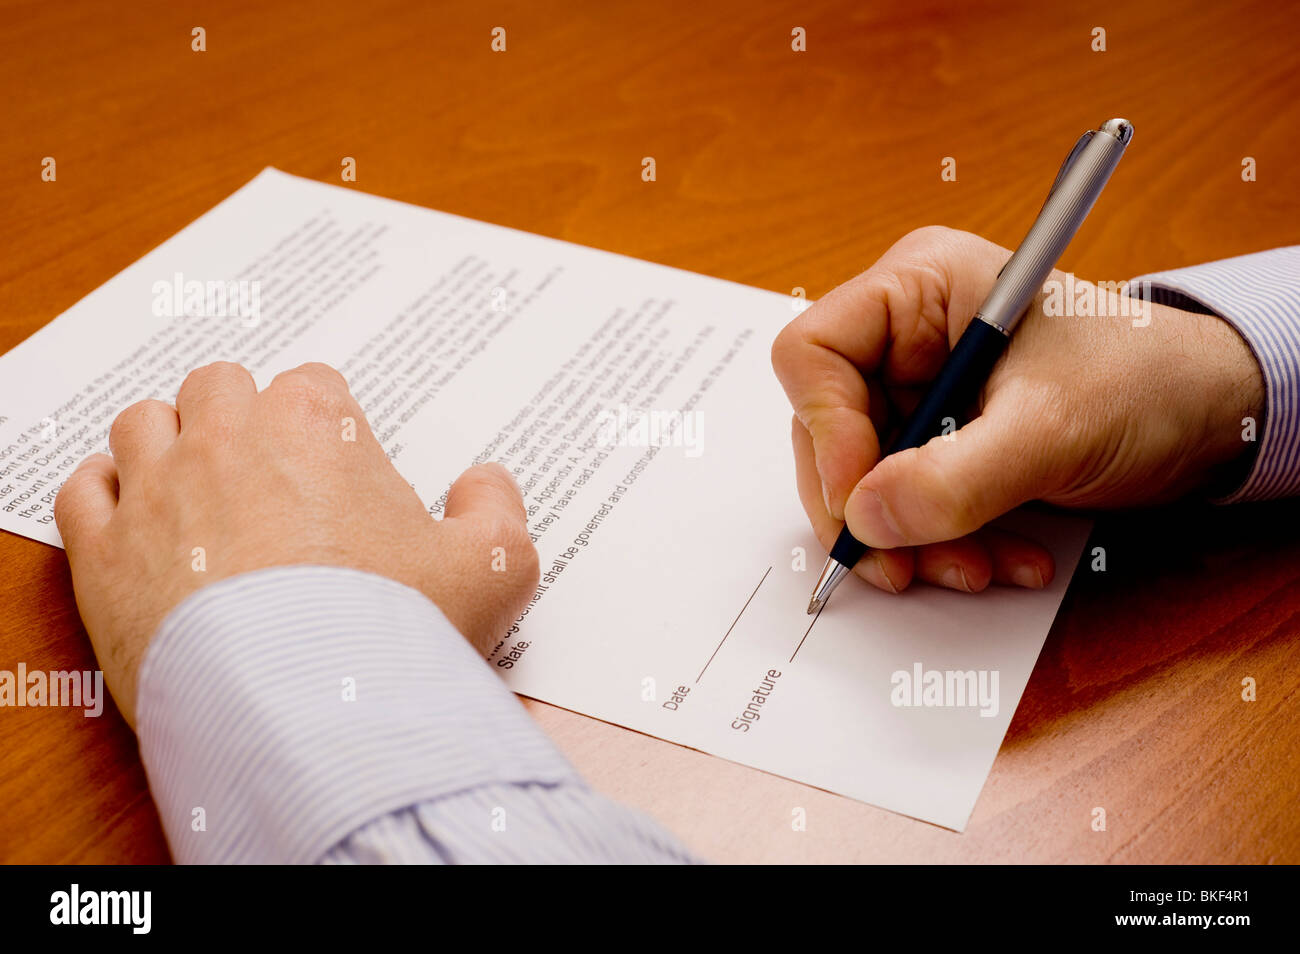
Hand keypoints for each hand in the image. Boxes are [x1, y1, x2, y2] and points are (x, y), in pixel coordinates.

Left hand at [54, 361, 538, 726]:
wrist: (307, 707)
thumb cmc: (397, 629)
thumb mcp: (495, 569)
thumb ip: (499, 511)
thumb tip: (487, 482)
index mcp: (317, 425)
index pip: (314, 386)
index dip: (328, 425)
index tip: (338, 471)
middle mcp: (227, 438)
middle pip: (222, 389)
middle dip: (242, 421)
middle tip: (268, 479)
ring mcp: (157, 491)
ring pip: (144, 424)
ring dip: (168, 445)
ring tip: (196, 493)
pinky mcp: (105, 554)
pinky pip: (83, 490)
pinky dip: (104, 494)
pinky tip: (132, 519)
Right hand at [771, 226, 1263, 594]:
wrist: (1209, 418)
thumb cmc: (1147, 381)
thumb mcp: (1053, 428)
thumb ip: (957, 476)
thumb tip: (866, 518)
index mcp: (920, 289)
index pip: (815, 353)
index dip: (825, 429)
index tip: (859, 499)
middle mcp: (905, 337)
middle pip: (828, 429)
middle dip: (871, 507)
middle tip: (902, 565)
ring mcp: (919, 393)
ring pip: (862, 481)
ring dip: (912, 539)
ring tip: (977, 568)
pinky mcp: (938, 443)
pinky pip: (904, 504)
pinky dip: (941, 544)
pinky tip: (998, 559)